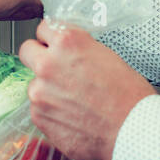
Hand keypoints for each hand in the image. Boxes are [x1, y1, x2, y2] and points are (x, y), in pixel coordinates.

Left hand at [19, 19, 154, 159]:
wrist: (132, 131)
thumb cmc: (128, 96)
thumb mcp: (107, 57)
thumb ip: (79, 51)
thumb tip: (69, 53)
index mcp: (67, 43)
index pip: (43, 29)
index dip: (51, 39)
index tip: (54, 45)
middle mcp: (48, 64)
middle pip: (27, 51)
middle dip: (39, 58)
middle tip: (56, 70)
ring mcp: (39, 92)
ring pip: (35, 84)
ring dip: (48, 90)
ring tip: (75, 102)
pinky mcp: (38, 116)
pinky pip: (39, 109)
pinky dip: (51, 112)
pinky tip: (73, 117)